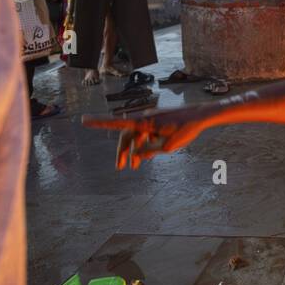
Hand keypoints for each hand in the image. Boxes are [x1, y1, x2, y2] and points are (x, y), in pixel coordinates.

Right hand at [83, 105, 207, 168]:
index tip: (83, 120)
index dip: (99, 123)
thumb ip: (149, 151)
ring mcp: (150, 119)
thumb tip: (136, 155)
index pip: (117, 123)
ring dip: (134, 151)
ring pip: (136, 135)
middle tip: (120, 167)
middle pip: (126, 135)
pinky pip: (145, 133)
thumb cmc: (185, 130)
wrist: (200, 116)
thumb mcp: (168, 146)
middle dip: (122, 152)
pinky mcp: (157, 121)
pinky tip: (145, 157)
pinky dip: (143, 144)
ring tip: (135, 167)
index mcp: (144, 122)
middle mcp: (144, 118)